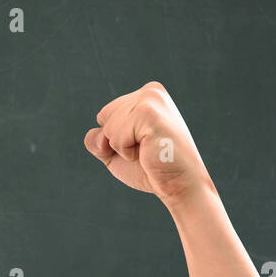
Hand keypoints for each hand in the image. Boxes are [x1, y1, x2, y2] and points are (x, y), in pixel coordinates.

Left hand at [83, 81, 210, 206]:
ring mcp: (151, 100)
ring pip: (108, 127)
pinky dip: (126, 152)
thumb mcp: (115, 153)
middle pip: (103, 116)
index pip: (105, 114)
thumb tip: (98, 136)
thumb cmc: (151, 169)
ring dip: (122, 148)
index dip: (114, 138)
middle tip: (145, 149)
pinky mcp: (149, 113)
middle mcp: (150, 91)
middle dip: (116, 141)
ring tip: (148, 150)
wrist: (178, 185)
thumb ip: (97, 141)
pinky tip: (148, 152)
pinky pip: (116, 137)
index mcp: (146, 95)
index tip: (141, 145)